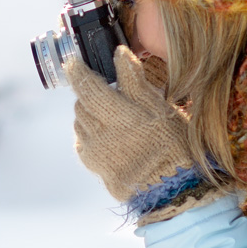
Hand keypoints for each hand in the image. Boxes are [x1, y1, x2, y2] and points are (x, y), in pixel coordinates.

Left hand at [67, 46, 224, 223]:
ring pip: (82, 124)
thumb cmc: (174, 147)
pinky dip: (91, 135)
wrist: (172, 193)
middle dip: (89, 94)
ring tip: (110, 116)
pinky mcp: (96, 169)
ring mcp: (95, 153)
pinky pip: (85, 144)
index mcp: (116, 116)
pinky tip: (108, 137)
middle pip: (82, 105)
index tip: (72, 62)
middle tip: (105, 91)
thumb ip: (136, 82)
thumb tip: (119, 54)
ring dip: (90, 115)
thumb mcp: (161, 110)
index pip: (87, 87)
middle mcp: (98, 134)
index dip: (77, 72)